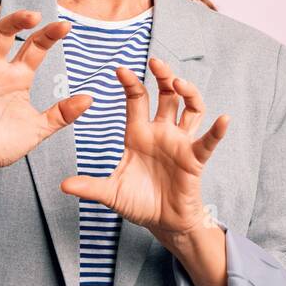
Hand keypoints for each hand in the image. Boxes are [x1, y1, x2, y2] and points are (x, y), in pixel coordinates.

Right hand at [0, 0, 91, 189]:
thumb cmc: (4, 141)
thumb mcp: (40, 128)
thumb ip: (62, 114)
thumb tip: (89, 98)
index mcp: (18, 76)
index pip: (34, 47)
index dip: (48, 35)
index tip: (66, 27)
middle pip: (5, 36)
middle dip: (18, 22)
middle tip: (34, 14)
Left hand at [60, 56, 229, 239]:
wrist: (163, 222)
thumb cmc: (139, 203)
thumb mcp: (111, 193)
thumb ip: (90, 187)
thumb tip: (62, 186)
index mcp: (139, 133)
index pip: (136, 100)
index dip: (131, 83)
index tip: (120, 70)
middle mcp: (161, 132)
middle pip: (167, 95)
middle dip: (163, 77)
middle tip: (156, 63)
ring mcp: (180, 143)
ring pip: (190, 109)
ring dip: (189, 93)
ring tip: (180, 84)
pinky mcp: (195, 158)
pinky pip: (208, 141)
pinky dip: (217, 131)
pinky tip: (223, 119)